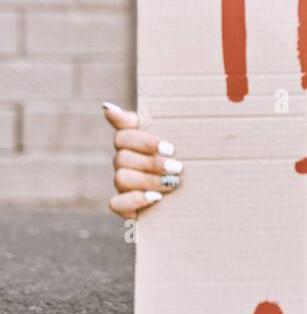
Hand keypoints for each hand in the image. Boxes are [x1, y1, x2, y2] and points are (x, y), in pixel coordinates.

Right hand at [102, 102, 183, 216]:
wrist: (192, 193)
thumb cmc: (181, 157)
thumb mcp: (170, 136)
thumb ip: (144, 120)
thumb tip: (106, 107)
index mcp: (132, 143)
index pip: (123, 136)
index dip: (144, 142)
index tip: (170, 148)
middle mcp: (122, 162)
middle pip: (123, 158)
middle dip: (153, 163)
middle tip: (178, 167)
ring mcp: (122, 184)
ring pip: (121, 178)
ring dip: (149, 181)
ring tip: (173, 183)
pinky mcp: (123, 206)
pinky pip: (116, 203)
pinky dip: (135, 200)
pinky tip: (155, 198)